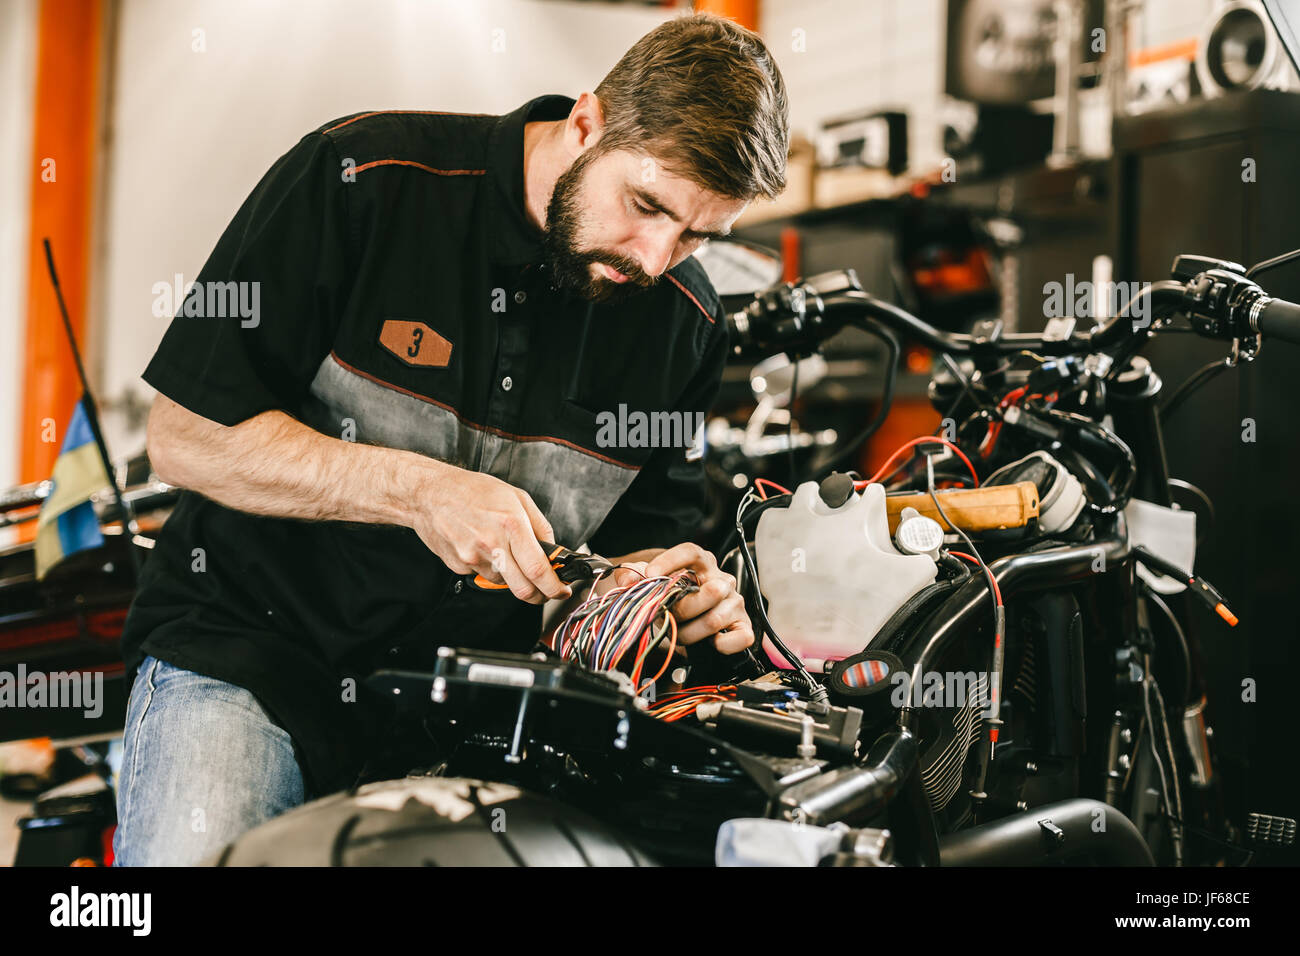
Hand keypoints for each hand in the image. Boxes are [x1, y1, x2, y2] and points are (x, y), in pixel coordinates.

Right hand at [409, 461, 571, 604]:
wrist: (430, 493)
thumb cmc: (472, 490)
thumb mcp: (516, 497)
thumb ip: (539, 525)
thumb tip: (554, 550)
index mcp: (511, 525)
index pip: (539, 569)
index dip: (554, 587)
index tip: (561, 591)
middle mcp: (492, 544)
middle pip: (523, 589)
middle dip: (539, 596)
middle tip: (544, 590)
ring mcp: (473, 558)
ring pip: (503, 583)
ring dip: (510, 575)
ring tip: (501, 549)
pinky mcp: (459, 566)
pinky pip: (482, 574)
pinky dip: (489, 566)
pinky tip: (481, 546)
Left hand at [643, 543, 753, 653]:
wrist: (690, 619)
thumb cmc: (673, 599)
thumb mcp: (651, 584)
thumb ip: (633, 576)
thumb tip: (627, 581)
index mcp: (701, 563)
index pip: (690, 552)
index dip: (669, 561)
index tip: (650, 575)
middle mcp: (722, 579)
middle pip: (707, 591)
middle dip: (680, 611)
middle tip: (668, 617)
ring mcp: (735, 602)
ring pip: (715, 619)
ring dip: (691, 633)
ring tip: (681, 634)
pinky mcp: (744, 626)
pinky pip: (740, 637)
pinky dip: (722, 645)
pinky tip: (709, 643)